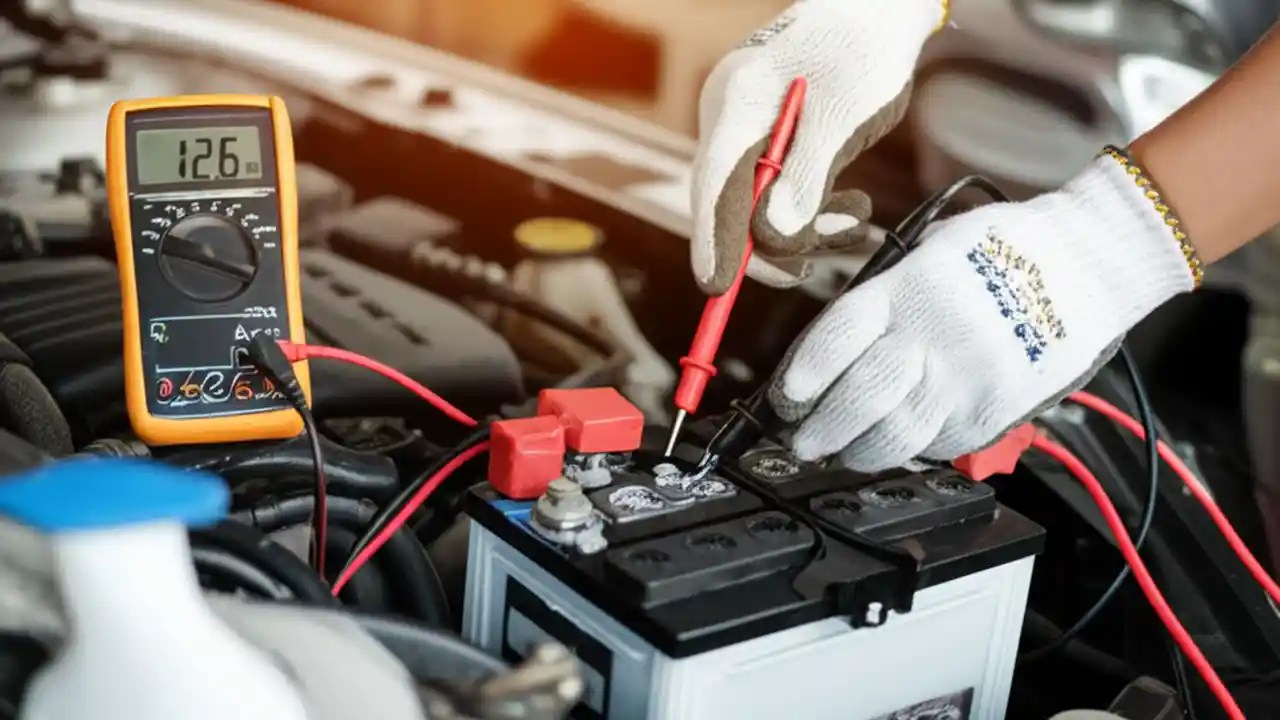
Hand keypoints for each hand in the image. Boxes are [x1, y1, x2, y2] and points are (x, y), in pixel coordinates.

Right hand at [690, 0, 946, 294]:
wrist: (879, 9)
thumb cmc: (863, 49)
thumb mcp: (843, 116)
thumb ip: (806, 178)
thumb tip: (772, 238)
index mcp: (737, 101)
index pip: (713, 183)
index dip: (713, 239)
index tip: (715, 286)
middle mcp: (730, 116)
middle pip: (728, 200)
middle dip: (770, 240)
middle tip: (814, 260)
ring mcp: (746, 127)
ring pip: (756, 202)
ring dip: (804, 225)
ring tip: (854, 219)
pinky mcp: (768, 138)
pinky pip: (775, 190)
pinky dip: (809, 208)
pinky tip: (846, 207)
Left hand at [770, 155, 1198, 470]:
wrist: (1092, 264)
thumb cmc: (1007, 248)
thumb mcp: (933, 249)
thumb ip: (886, 295)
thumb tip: (837, 345)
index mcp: (910, 289)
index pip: (835, 339)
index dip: (801, 374)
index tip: (786, 397)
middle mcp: (933, 337)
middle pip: (858, 397)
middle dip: (820, 428)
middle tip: (803, 441)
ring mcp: (965, 380)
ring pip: (894, 435)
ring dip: (858, 451)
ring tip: (842, 452)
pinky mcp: (993, 412)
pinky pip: (937, 444)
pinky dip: (909, 449)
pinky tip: (896, 444)